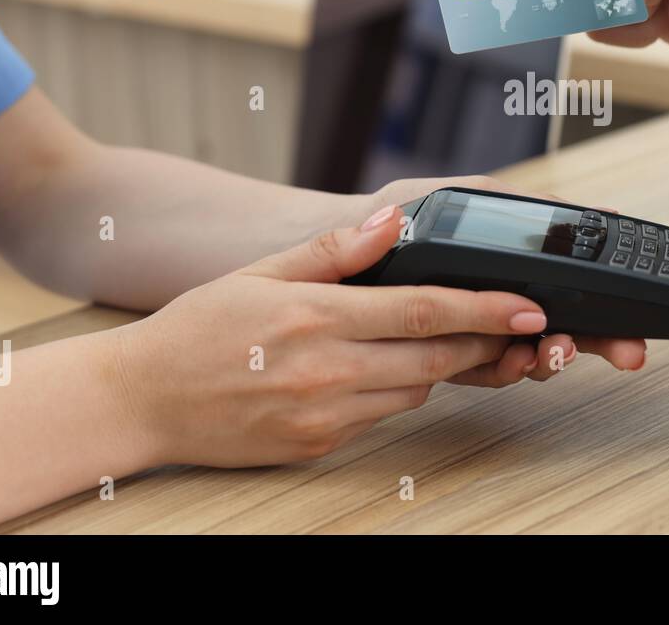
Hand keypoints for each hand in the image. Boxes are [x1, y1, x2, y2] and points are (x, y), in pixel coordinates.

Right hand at [116, 209, 571, 466]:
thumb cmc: (198, 329)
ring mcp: (324, 416)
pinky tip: (380, 368)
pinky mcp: (318, 446)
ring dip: (438, 364)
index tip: (528, 306)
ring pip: (414, 389)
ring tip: (444, 337)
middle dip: (482, 341)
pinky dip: (395, 390)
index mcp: (317, 319)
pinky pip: (380, 417)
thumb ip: (334, 250)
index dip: (486, 309)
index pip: (425, 311)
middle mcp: (327, 373)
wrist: (141, 402)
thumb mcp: (261, 272)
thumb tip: (393, 221)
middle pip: (435, 357)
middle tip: (513, 324)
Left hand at [371, 174, 647, 374]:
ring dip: (549, 358)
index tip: (630, 327)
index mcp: (504, 272)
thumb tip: (589, 209)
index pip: (566, 299)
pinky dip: (503, 367)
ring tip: (557, 352)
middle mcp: (493, 307)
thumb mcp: (464, 195)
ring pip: (524, 357)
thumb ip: (519, 203)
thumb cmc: (394, 214)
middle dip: (596, 345)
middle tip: (625, 353)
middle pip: (558, 333)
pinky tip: (516, 360)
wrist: (325, 243)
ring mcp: (467, 333)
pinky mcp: (435, 355)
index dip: (603, 318)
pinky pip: (478, 370)